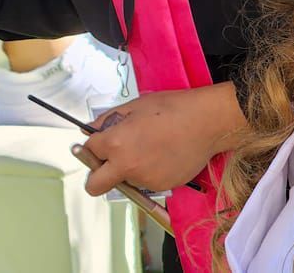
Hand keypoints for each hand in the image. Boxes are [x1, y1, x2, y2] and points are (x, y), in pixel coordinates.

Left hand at [81, 83, 244, 194]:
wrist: (205, 123)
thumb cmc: (170, 108)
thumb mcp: (133, 106)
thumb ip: (108, 120)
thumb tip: (93, 129)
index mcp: (115, 144)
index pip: (88, 151)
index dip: (92, 146)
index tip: (98, 143)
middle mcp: (126, 166)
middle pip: (95, 185)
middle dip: (95, 176)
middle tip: (106, 163)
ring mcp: (144, 180)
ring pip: (123, 181)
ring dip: (127, 170)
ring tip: (148, 149)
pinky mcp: (161, 187)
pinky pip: (145, 182)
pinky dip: (148, 172)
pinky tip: (161, 155)